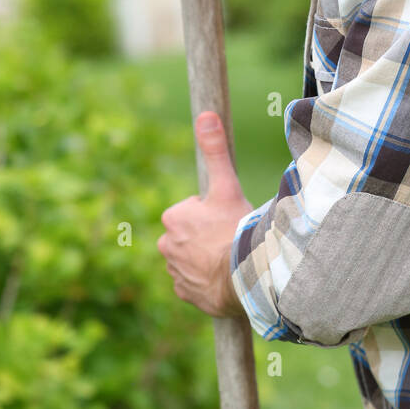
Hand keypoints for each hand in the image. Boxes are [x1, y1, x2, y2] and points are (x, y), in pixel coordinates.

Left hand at [158, 112, 252, 317]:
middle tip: (231, 237)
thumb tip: (206, 115)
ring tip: (230, 257)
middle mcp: (166, 245)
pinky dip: (208, 280)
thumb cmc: (234, 228)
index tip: (228, 219)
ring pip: (193, 258)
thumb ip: (215, 150)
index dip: (212, 212)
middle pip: (191, 234)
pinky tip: (225, 276)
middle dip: (208, 236)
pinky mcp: (185, 293)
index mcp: (172, 217)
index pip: (192, 210)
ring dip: (208, 257)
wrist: (242, 276)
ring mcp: (175, 272)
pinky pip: (195, 283)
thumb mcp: (226, 185)